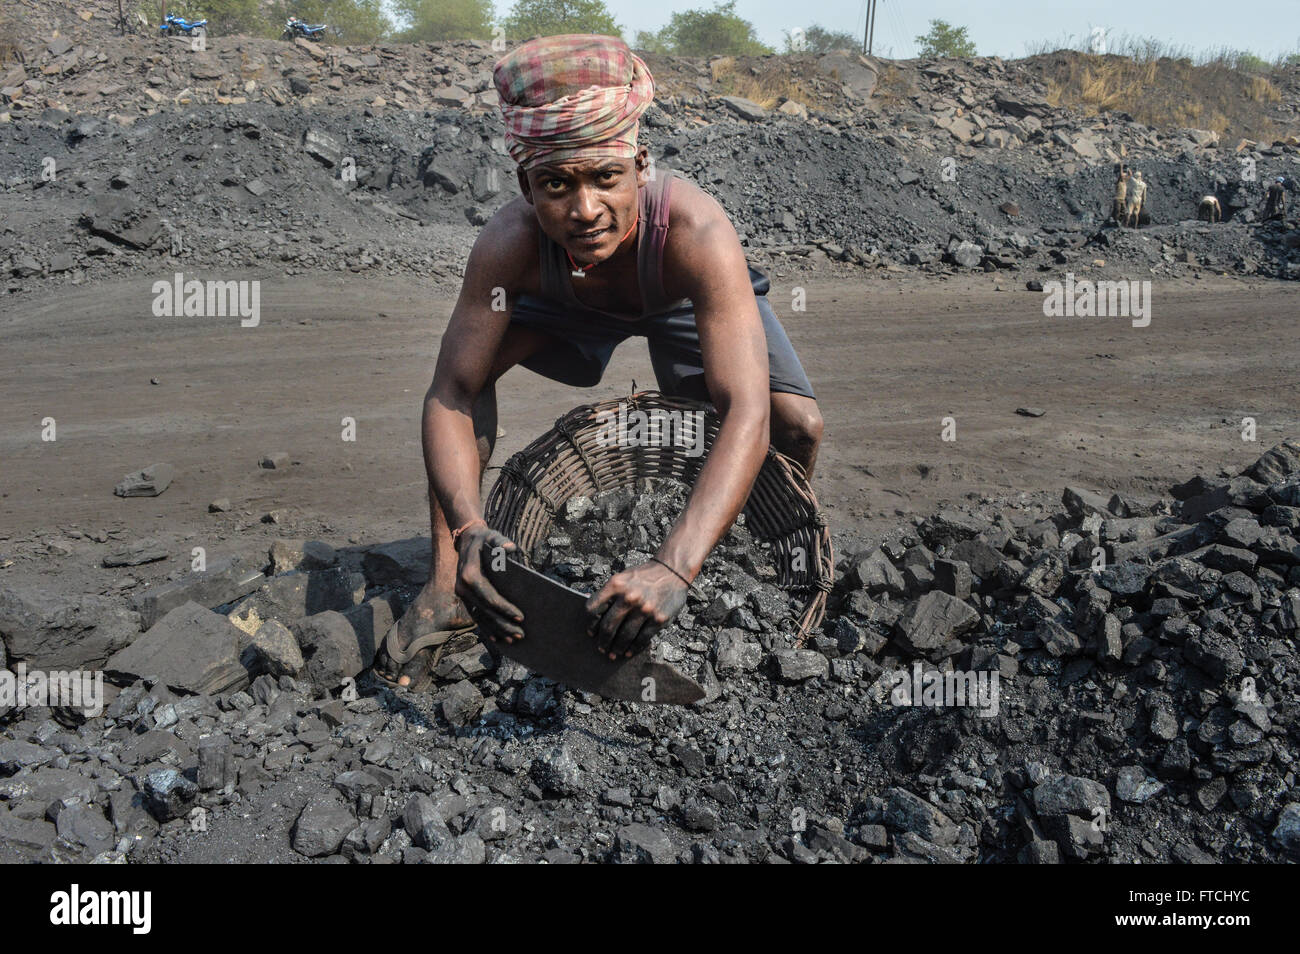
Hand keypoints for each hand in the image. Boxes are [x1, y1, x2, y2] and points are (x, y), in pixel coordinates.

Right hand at [455, 525, 524, 643]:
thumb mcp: (493, 536)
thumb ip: (501, 541)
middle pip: (485, 611)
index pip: (489, 597)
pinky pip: (475, 615)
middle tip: (521, 634)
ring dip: (496, 630)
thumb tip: (510, 548)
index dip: (505, 609)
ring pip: (480, 617)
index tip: (521, 617)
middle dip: (503, 624)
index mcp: (469, 575)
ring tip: (512, 640)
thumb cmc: (484, 539)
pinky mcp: (464, 598)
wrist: (466, 540)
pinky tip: (497, 638)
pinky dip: (486, 628)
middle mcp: (462, 588)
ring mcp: (461, 594)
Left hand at [585, 560, 689, 659]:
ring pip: (625, 636)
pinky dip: (634, 648)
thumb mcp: (623, 578)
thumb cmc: (644, 576)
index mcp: (615, 585)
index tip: (591, 632)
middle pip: (608, 626)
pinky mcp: (658, 619)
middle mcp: (629, 597)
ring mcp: (644, 609)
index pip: (593, 608)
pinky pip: (642, 639)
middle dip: (603, 641)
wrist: (672, 571)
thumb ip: (609, 594)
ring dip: (617, 648)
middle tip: (601, 648)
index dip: (590, 623)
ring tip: (613, 654)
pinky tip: (628, 652)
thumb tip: (594, 614)